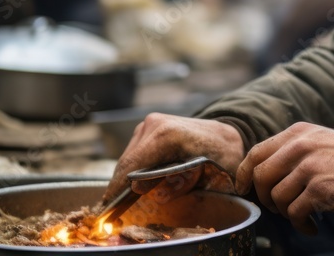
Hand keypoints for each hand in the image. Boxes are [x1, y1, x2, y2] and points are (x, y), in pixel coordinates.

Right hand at [103, 113, 245, 202]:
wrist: (228, 135)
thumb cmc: (222, 157)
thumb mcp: (207, 177)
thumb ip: (178, 185)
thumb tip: (146, 190)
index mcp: (168, 135)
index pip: (131, 166)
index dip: (116, 188)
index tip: (106, 209)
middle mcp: (155, 124)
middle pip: (126, 164)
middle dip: (122, 187)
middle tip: (117, 210)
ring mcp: (150, 123)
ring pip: (128, 159)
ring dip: (130, 178)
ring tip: (140, 193)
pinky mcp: (149, 126)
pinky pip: (135, 153)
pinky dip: (136, 168)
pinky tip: (144, 180)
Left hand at [237, 122, 333, 234]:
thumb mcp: (322, 139)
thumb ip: (294, 149)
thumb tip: (264, 171)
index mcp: (299, 133)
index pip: (256, 152)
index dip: (244, 173)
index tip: (243, 188)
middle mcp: (300, 147)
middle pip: (260, 177)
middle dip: (265, 197)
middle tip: (278, 207)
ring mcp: (310, 168)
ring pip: (276, 198)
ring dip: (285, 213)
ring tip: (302, 216)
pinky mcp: (320, 190)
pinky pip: (295, 214)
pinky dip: (300, 225)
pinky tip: (313, 225)